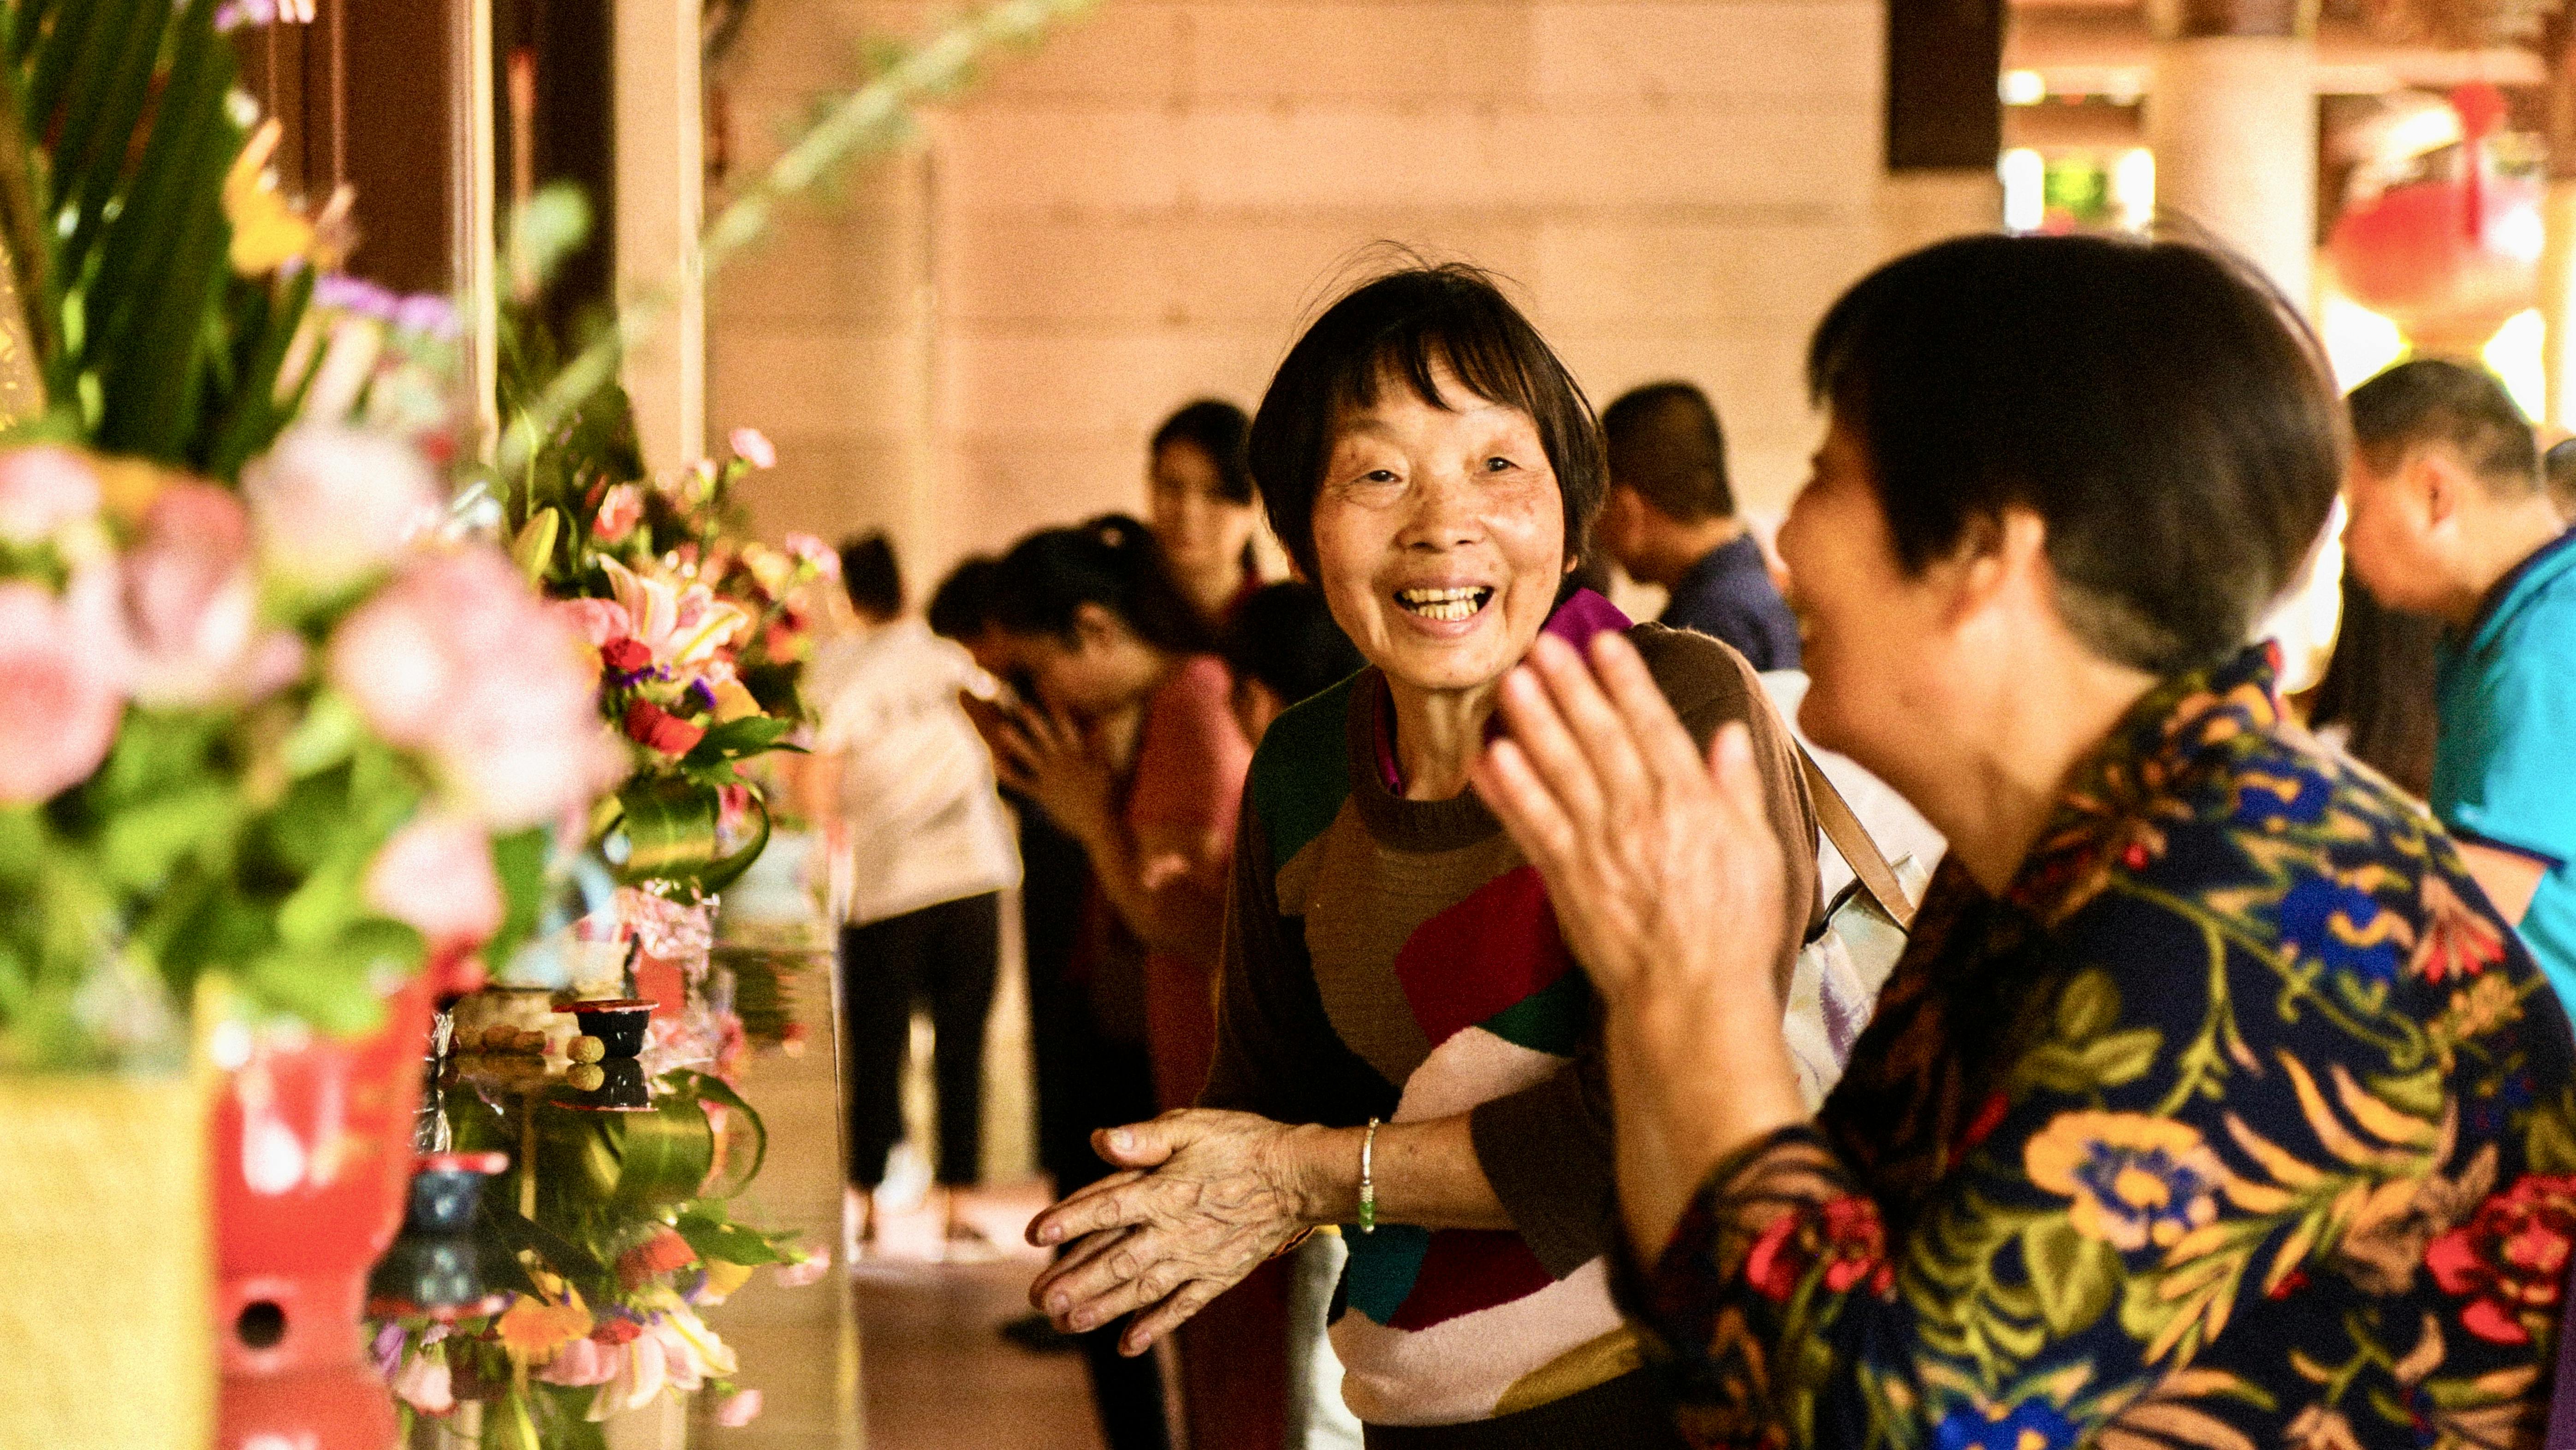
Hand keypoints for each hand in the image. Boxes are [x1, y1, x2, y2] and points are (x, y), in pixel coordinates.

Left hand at [995, 703, 1117, 846]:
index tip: (1048, 695)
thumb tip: (1101, 722)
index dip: (1057, 710)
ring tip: (1003, 729)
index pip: (1067, 726)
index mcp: (1079, 754)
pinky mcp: (1042, 794)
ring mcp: (1051, 778)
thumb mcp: (1107, 766)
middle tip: (1021, 706)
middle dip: (1033, 720)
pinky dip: (1008, 774)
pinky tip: (995, 764)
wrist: (1100, 823)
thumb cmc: (1107, 796)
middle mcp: (1062, 762)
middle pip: (1045, 736)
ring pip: (1030, 755)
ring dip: (1016, 741)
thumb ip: (1102, 744)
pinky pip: (1022, 782)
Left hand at [1024, 1110, 1308, 1355]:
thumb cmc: (1244, 1143)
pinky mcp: (1218, 1275)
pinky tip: (1128, 1343)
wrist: (1300, 1176)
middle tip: (1040, 1299)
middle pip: (1117, 1258)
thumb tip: (1101, 1140)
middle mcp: (1176, 1229)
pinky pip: (1183, 1305)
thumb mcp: (1193, 1126)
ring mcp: (1198, 1257)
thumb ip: (1145, 1137)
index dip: (1070, 1218)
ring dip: (1105, 1307)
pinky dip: (1156, 1326)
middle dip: (1076, 1279)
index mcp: (1165, 1190)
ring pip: (1143, 1287)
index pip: (1107, 1205)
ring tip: (1069, 1323)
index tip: (1034, 1233)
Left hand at [1470, 630, 1806, 1255]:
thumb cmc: (1736, 931)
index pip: (1654, 727)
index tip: (1604, 642)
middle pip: (1599, 738)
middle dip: (1570, 687)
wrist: (1696, 998)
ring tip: (1511, 682)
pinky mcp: (1568, 881)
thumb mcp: (1759, 851)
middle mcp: (1642, 815)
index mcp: (1692, 803)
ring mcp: (1601, 846)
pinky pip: (1533, 826)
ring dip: (1533, 724)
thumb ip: (1737, 788)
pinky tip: (1488, 758)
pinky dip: (1509, 792)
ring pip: (1561, 772)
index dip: (1626, 681)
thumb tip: (1729, 734)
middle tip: (1543, 644)